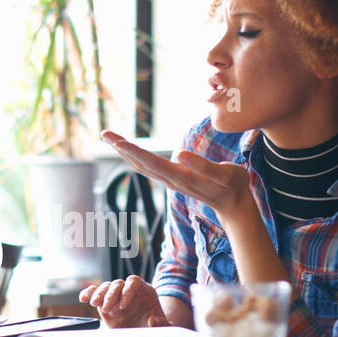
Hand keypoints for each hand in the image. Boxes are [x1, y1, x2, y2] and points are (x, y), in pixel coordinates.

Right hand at [79, 275, 170, 328]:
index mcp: (144, 291)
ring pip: (106, 287)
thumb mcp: (165, 327)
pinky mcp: (105, 304)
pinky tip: (83, 298)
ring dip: (99, 294)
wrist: (145, 334)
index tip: (124, 305)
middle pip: (118, 284)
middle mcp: (129, 291)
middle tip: (107, 308)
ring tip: (94, 304)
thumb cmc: (156, 327)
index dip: (128, 291)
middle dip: (111, 295)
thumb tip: (153, 320)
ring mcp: (117, 297)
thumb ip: (162, 324)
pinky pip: (96, 294)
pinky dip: (89, 293)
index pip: (134, 282)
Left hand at [101, 130, 253, 224]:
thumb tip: (179, 154)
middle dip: (122, 148)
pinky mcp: (173, 178)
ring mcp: (170, 180)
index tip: (117, 141)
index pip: (151, 162)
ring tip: (111, 138)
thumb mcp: (224, 175)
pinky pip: (148, 167)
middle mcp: (171, 179)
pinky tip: (129, 150)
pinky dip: (135, 157)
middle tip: (104, 133)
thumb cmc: (232, 185)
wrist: (233, 203)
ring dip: (125, 152)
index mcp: (180, 176)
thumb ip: (203, 166)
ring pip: (142, 166)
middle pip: (140, 163)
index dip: (133, 151)